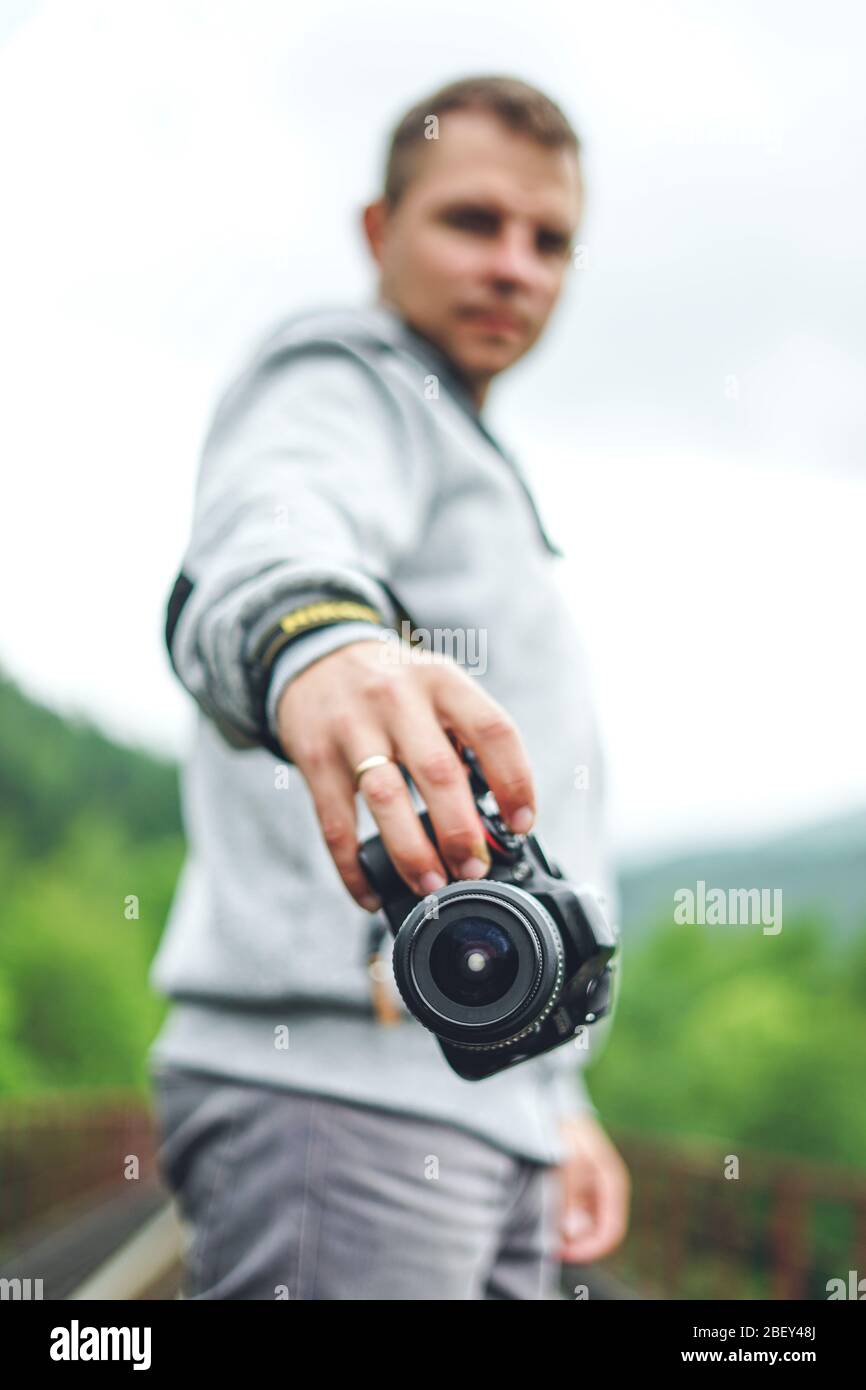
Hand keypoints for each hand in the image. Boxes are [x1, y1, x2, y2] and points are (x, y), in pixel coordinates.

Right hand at [275, 636, 536, 909]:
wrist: (314, 657)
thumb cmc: (391, 686)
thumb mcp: (435, 686)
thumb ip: (464, 738)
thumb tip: (494, 818)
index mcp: (441, 681)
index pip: (492, 730)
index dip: (514, 782)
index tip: (521, 824)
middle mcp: (398, 698)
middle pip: (438, 770)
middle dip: (461, 831)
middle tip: (473, 868)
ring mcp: (352, 726)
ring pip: (386, 797)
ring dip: (412, 851)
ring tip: (431, 884)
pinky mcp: (313, 755)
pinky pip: (335, 822)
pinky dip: (352, 866)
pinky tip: (370, 891)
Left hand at [554, 1111, 630, 1263]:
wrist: (550, 1105)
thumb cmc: (563, 1130)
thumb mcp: (567, 1160)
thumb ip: (570, 1196)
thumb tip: (573, 1234)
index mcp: (613, 1184)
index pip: (611, 1232)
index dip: (588, 1249)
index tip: (560, 1252)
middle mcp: (605, 1192)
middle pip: (596, 1233)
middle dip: (573, 1243)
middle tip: (546, 1243)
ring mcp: (591, 1190)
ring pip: (583, 1226)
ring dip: (564, 1233)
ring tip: (540, 1229)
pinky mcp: (576, 1188)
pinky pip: (572, 1214)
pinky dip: (559, 1220)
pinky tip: (541, 1216)